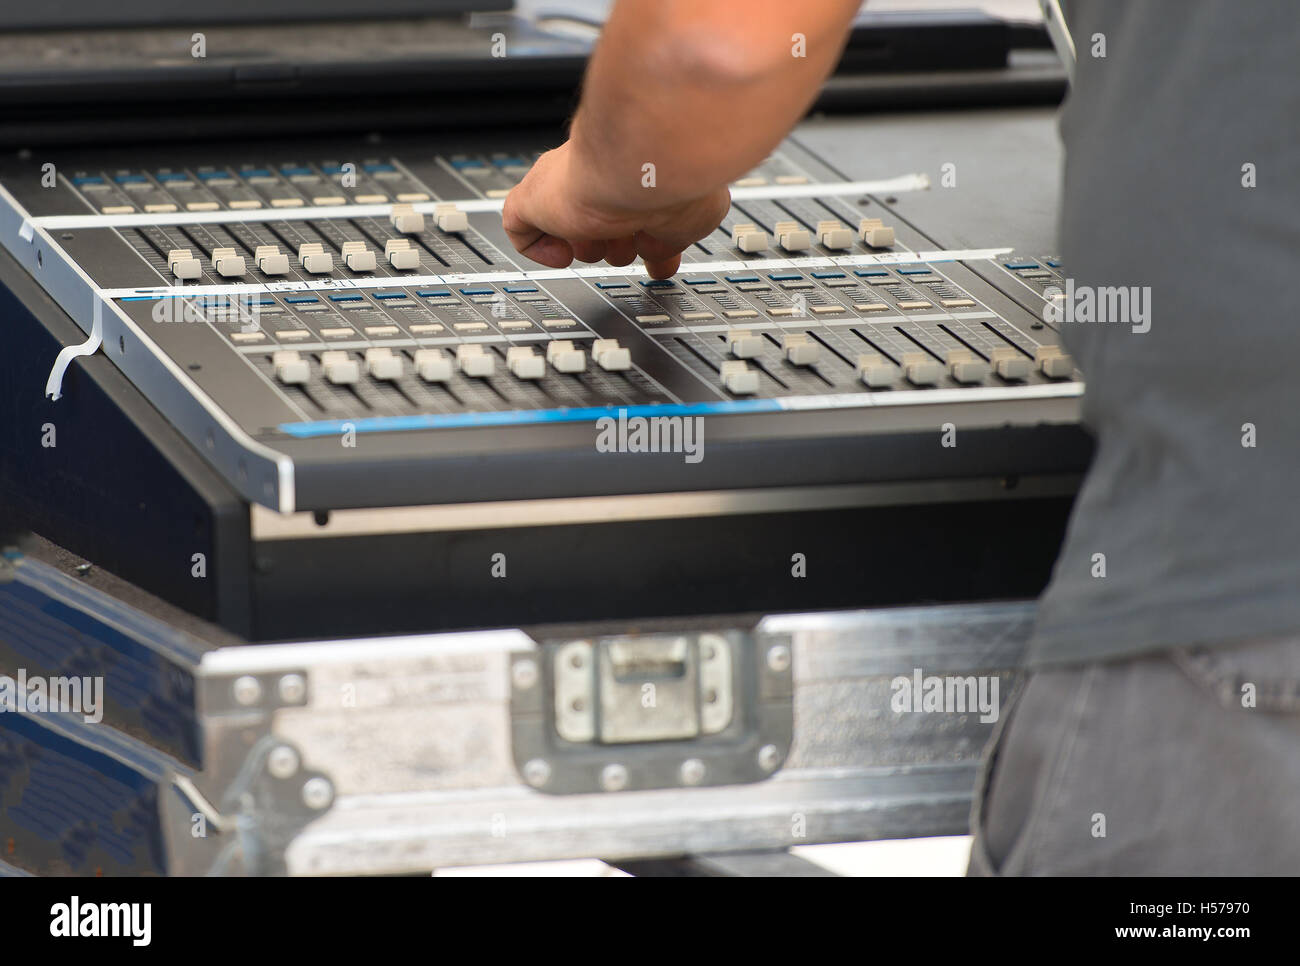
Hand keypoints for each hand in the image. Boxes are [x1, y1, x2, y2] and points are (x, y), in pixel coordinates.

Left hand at [501, 142, 731, 278]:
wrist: (645, 165)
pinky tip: (562, 249)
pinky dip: (539, 249)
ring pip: (566, 232)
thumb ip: (677, 235)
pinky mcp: (534, 198)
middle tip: (633, 241)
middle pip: (600, 225)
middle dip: (619, 246)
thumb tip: (664, 260)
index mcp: (638, 173)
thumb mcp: (696, 216)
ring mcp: (566, 187)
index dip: (641, 238)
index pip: (630, 206)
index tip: (656, 253)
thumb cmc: (675, 180)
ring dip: (589, 250)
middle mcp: (601, 176)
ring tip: (607, 237)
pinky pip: (519, 228)